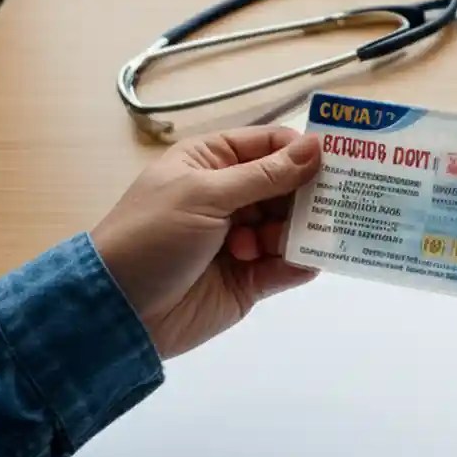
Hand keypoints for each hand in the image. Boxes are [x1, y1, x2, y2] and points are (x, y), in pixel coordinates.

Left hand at [91, 126, 322, 358]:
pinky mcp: (250, 278)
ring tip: (281, 243)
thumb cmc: (153, 236)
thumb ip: (265, 175)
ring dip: (296, 232)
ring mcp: (242, 238)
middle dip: (308, 195)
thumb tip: (317, 147)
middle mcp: (231, 196)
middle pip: (289, 186)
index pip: (270, 145)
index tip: (338, 161)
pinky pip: (287, 265)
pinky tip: (303, 263)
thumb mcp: (205, 195)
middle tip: (335, 203)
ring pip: (292, 226)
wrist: (118, 311)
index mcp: (212, 163)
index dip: (303, 150)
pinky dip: (298, 263)